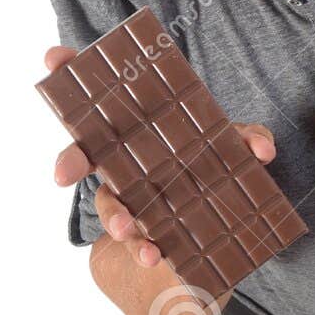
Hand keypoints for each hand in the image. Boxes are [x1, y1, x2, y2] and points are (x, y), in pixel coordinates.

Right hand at [43, 44, 278, 269]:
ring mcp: (131, 198)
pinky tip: (153, 256)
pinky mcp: (145, 232)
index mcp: (136, 128)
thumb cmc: (215, 168)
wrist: (221, 231)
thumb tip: (260, 149)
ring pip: (109, 205)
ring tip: (128, 230)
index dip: (70, 74)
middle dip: (70, 160)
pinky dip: (143, 249)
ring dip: (114, 217)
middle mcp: (123, 161)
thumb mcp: (234, 147)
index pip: (98, 96)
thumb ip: (248, 139)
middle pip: (85, 155)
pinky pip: (136, 240)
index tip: (53, 58)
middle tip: (62, 174)